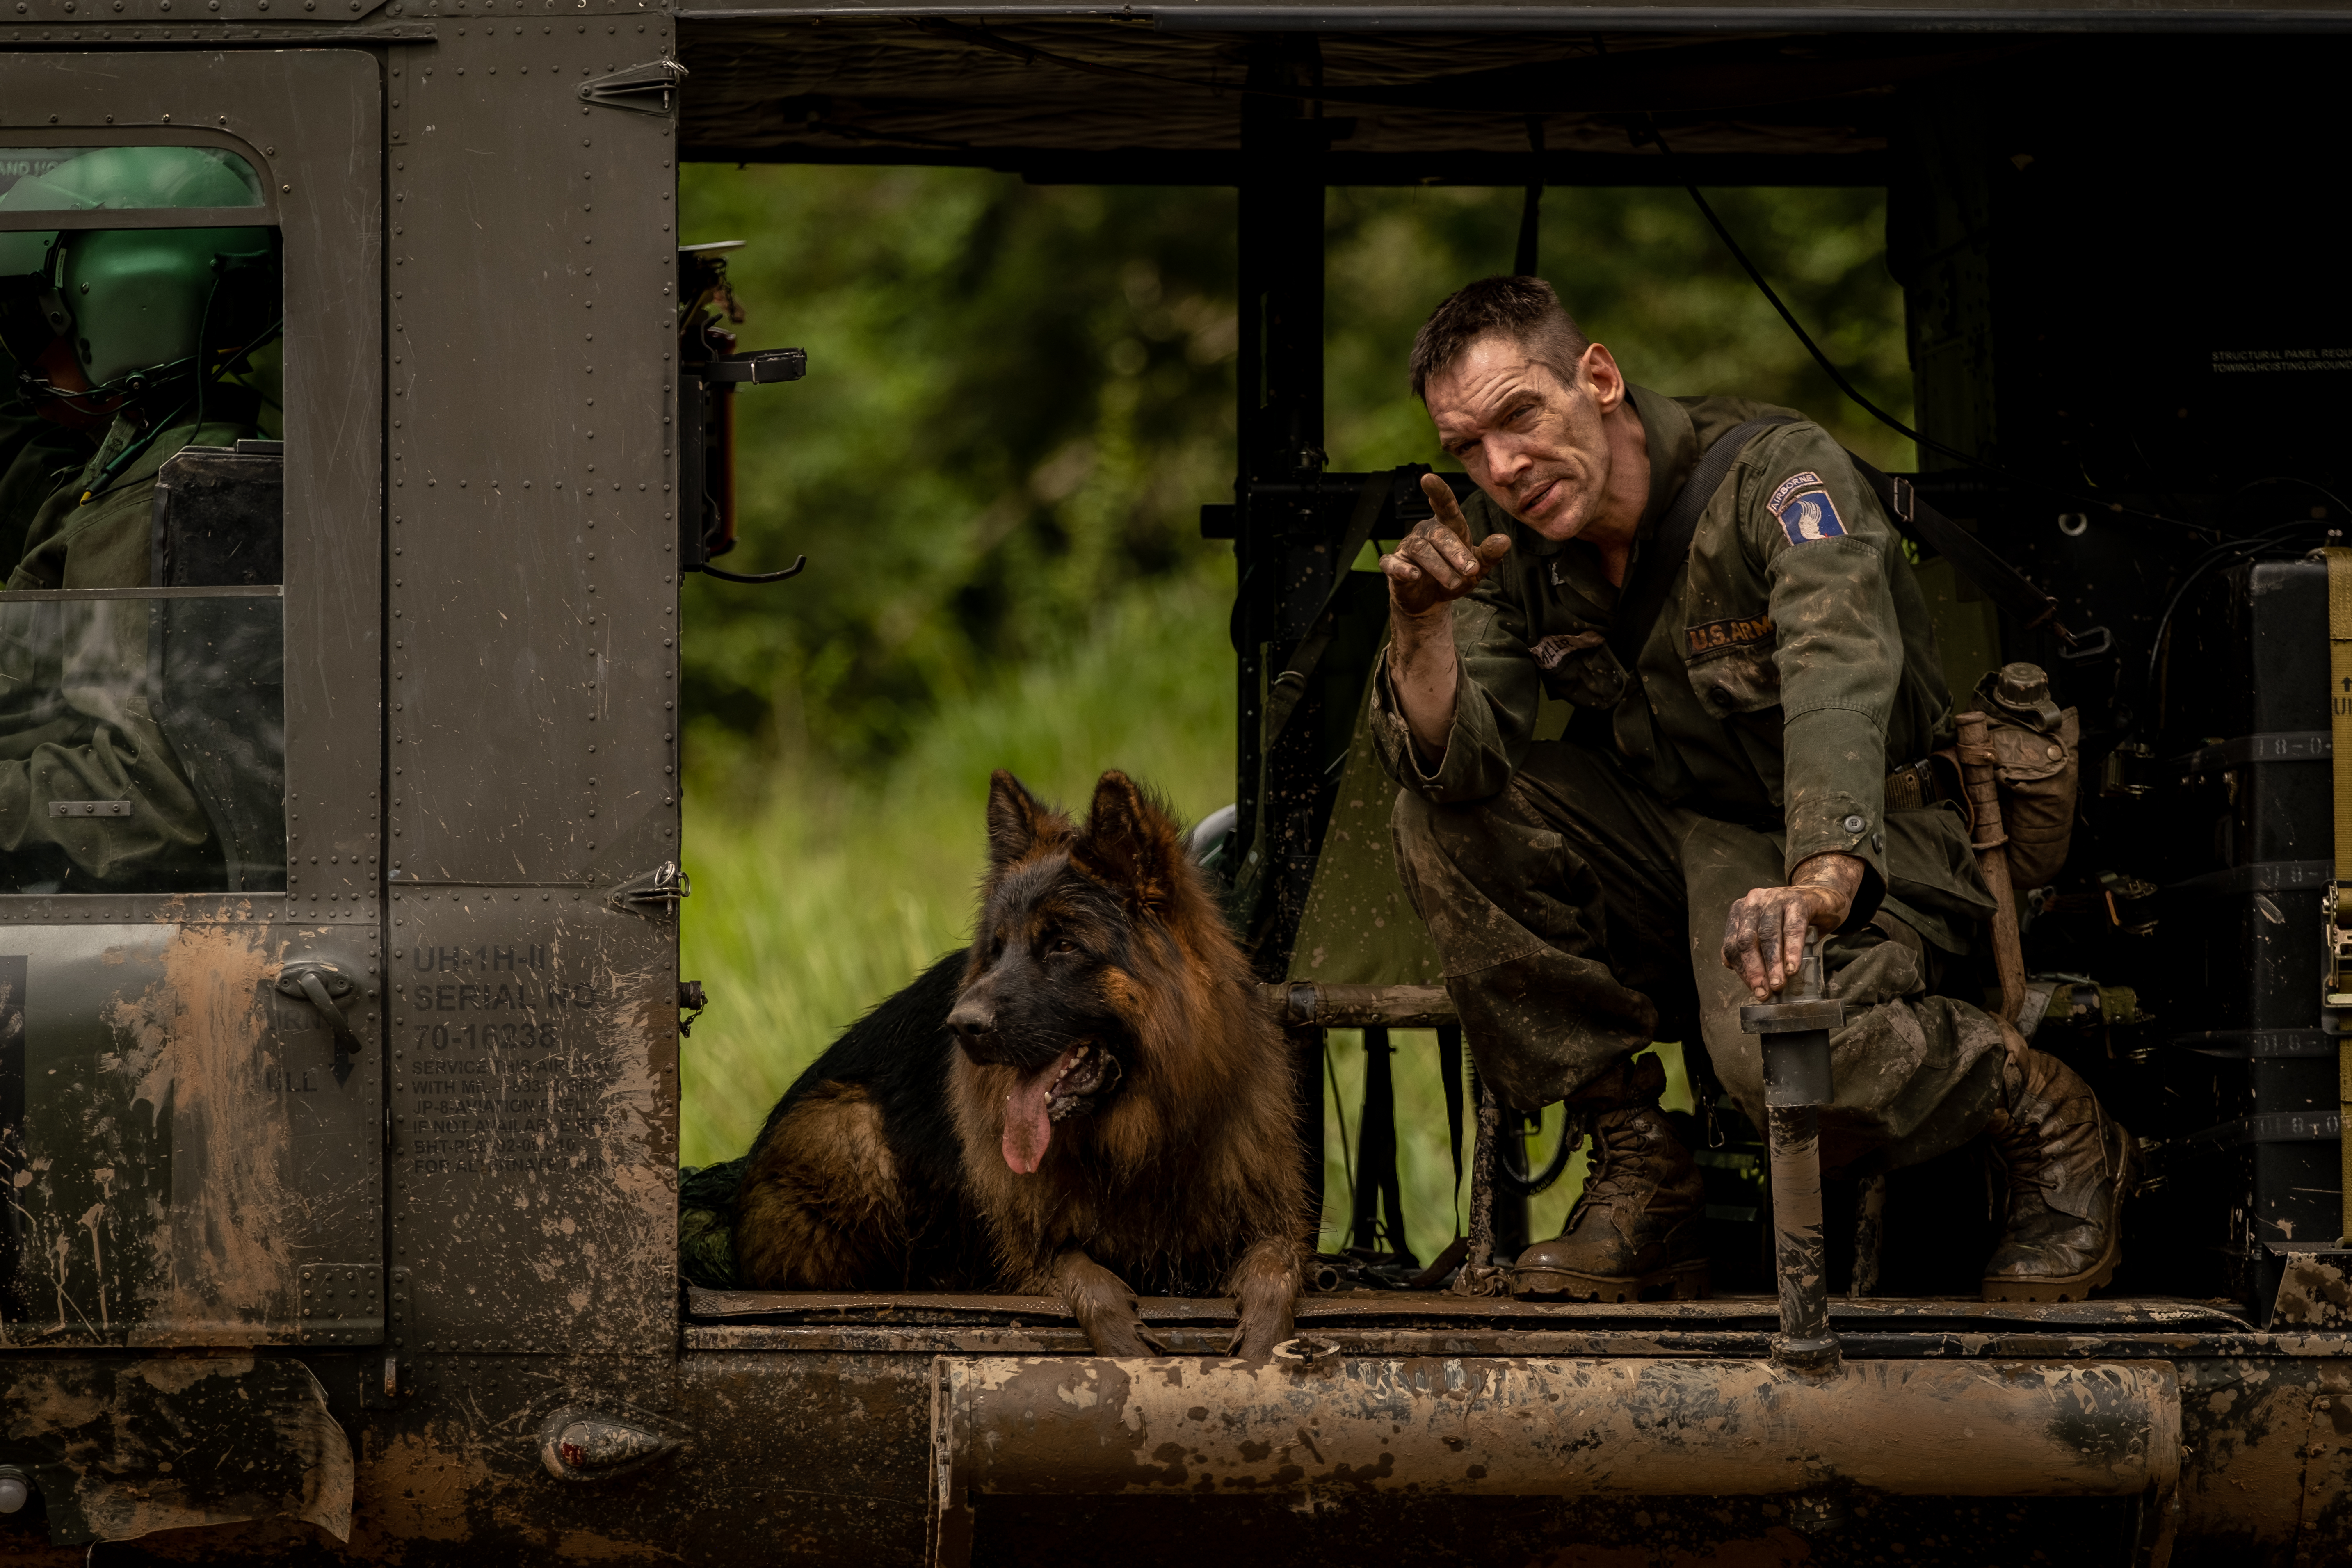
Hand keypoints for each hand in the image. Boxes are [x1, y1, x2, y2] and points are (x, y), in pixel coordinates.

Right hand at [1381, 472, 1512, 619]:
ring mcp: (1407, 548)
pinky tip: (1414, 575)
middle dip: (1455, 552)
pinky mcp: (1393, 566)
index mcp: (1446, 527)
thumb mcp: (1476, 569)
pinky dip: (1403, 569)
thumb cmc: (1452, 576)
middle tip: (1470, 570)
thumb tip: (1504, 540)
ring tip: (1455, 583)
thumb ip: (1488, 555)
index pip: (1444, 507)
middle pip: (1438, 533)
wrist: (1428, 600)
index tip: (1428, 478)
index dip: (1438, 492)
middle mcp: (1424, 532)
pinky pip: (1393, 563)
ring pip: (1420, 550)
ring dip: (1439, 567)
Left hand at [1720, 852, 1865, 1000]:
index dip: (1742, 970)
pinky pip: (1792, 929)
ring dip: (1772, 964)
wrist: (1822, 898)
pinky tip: (1793, 968)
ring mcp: (1775, 899)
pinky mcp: (1797, 901)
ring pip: (1768, 935)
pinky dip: (1792, 951)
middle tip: (1764, 992)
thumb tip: (1748, 980)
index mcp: (1740, 912)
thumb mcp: (1767, 934)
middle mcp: (1753, 902)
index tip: (1755, 989)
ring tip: (1778, 984)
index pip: (1732, 944)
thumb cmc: (1791, 921)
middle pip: (1747, 941)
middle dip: (1754, 970)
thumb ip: (1754, 952)